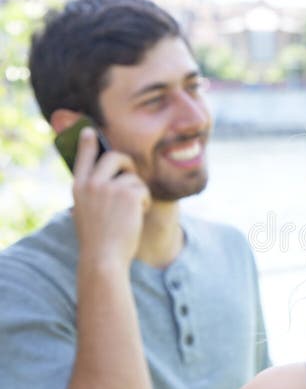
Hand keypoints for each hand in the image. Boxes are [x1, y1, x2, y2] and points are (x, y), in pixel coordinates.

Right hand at [72, 128, 150, 264]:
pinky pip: (143, 189)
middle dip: (127, 163)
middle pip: (114, 157)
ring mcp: (109, 187)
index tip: (89, 131)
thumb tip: (112, 178)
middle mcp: (91, 183)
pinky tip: (137, 215)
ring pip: (133, 177)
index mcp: (78, 188)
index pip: (84, 158)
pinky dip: (144, 202)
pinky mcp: (128, 193)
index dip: (88, 143)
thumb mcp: (86, 212)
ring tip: (132, 212)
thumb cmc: (98, 240)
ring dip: (138, 192)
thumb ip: (93, 193)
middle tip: (133, 174)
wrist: (103, 257)